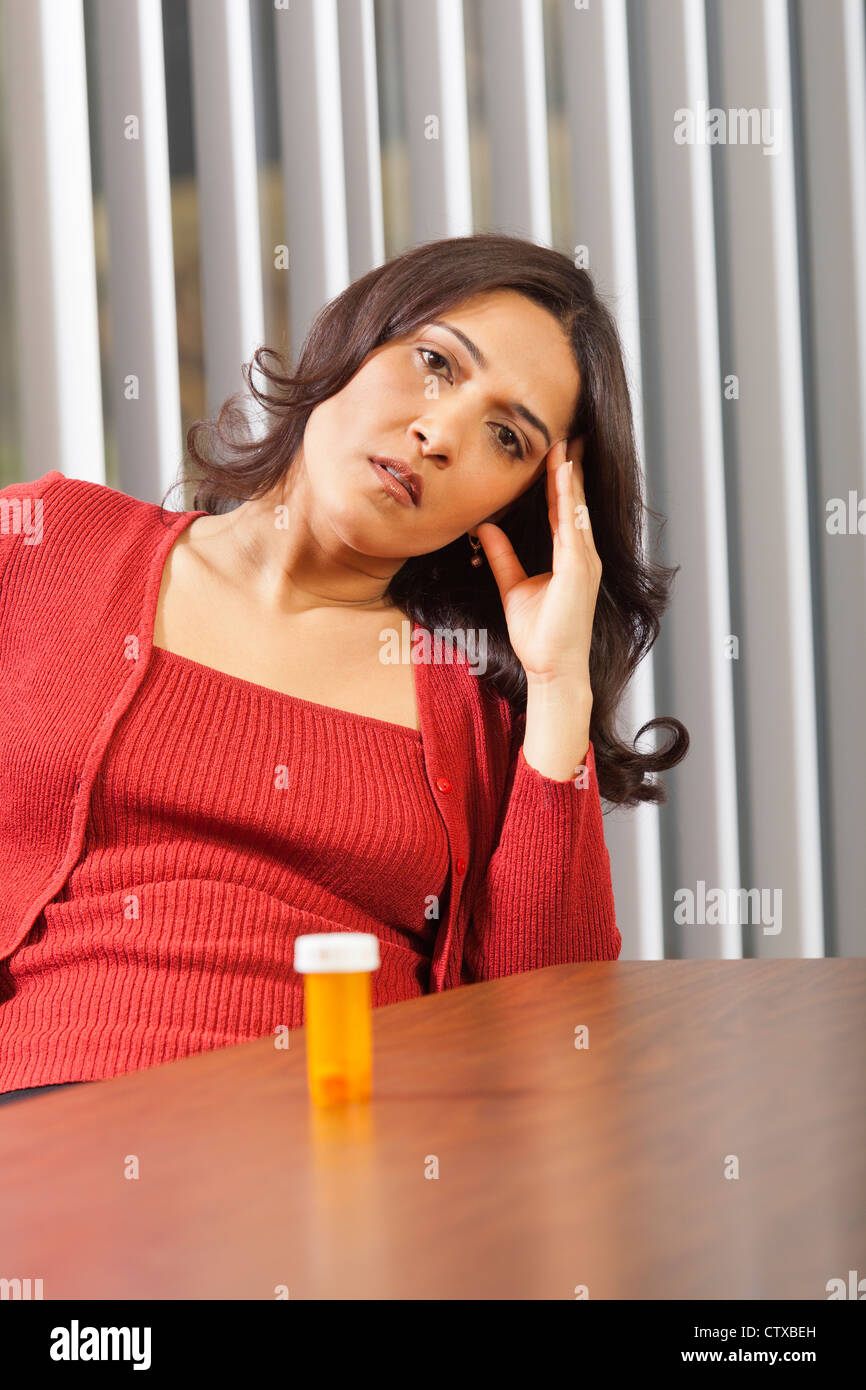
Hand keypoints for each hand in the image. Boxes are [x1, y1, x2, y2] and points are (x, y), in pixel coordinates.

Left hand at [474, 436, 601, 688]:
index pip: (561, 509)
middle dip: (570, 467)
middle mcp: (582, 555)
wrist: (552, 670)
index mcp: (569, 557)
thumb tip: (486, 528)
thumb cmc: (538, 636)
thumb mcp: (513, 587)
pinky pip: (572, 526)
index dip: (557, 480)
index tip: (552, 451)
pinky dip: (567, 499)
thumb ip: (503, 556)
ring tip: (564, 443)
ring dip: (570, 474)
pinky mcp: (578, 570)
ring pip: (576, 507)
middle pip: (574, 502)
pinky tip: (562, 476)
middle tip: (566, 433)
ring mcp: (584, 561)